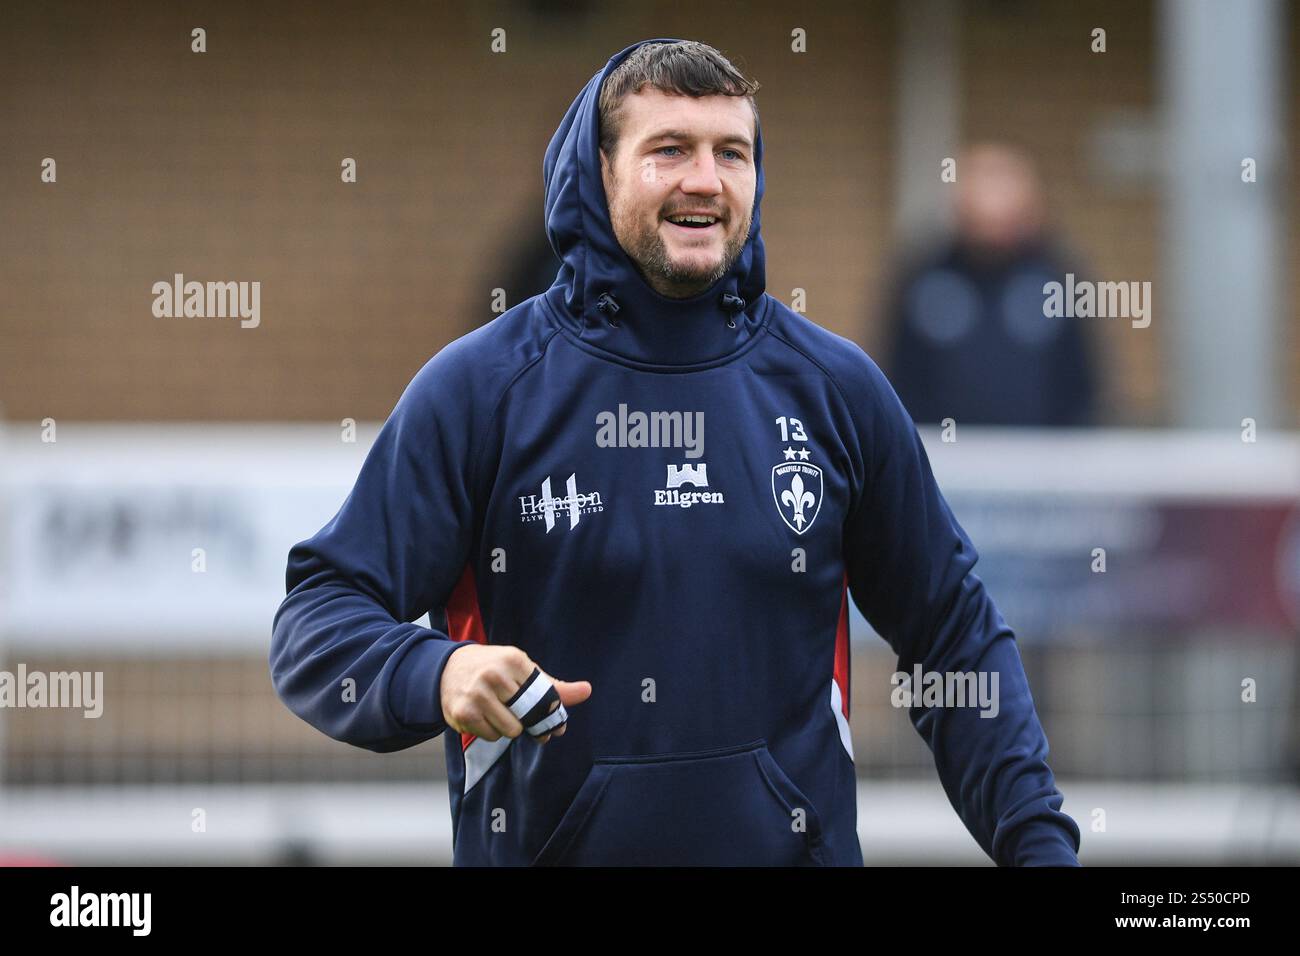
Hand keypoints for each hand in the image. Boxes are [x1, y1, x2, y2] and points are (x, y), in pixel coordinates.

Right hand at [440, 644, 591, 743]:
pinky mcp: (464, 714)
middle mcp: (494, 675)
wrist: (446, 669)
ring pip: (511, 730)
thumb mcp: (520, 668)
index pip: (545, 695)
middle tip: (525, 718)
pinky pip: (492, 736)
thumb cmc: (492, 668)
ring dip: (509, 727)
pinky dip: (492, 731)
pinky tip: (484, 716)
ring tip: (499, 711)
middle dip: (532, 722)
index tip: (551, 717)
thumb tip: (586, 691)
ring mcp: (477, 695)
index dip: (551, 711)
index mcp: (513, 659)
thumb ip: (551, 684)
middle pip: (529, 716)